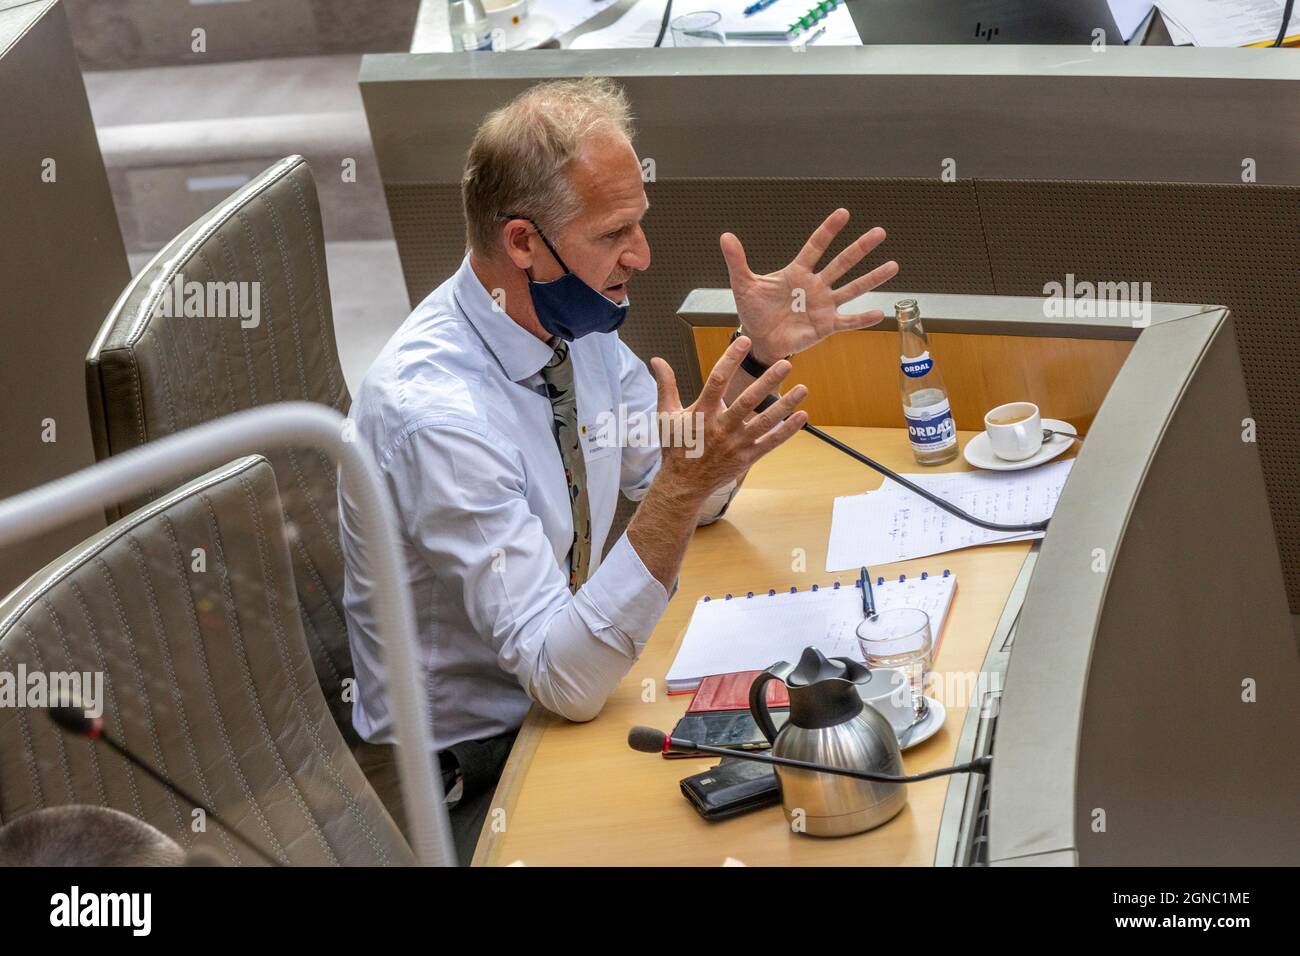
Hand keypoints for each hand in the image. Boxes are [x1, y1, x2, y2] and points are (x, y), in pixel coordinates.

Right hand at [649, 336, 807, 503]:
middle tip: (785, 364)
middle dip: (768, 381)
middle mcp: (721, 427)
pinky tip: (801, 416)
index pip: (717, 380)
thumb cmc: (675, 447)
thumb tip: (657, 360)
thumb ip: (666, 385)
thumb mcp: (666, 415)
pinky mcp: (747, 457)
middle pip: (747, 400)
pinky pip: (770, 442)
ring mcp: (736, 443)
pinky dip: (787, 430)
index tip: (744, 342)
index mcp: (701, 413)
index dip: (730, 359)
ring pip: (765, 421)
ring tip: (803, 388)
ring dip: (785, 405)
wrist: (683, 484)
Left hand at [720, 209, 899, 365]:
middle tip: (880, 232)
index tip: (843, 212)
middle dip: (860, 248)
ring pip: (852, 289)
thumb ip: (737, 261)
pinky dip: (863, 319)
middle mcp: (815, 285)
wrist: (758, 340)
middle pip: (841, 263)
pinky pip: (847, 321)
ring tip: (893, 265)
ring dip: (872, 278)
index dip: (828, 230)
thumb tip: (724, 236)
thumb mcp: (744, 285)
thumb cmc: (753, 311)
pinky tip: (881, 312)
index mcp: (797, 272)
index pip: (815, 246)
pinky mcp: (825, 326)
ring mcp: (823, 305)